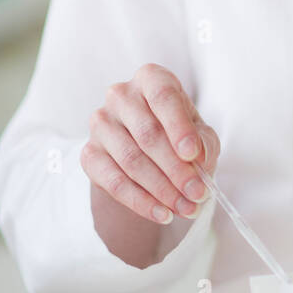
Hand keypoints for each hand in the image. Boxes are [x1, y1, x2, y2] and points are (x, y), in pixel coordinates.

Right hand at [82, 63, 219, 224]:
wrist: (148, 152)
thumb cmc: (178, 135)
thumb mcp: (200, 134)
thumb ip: (203, 142)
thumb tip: (197, 157)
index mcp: (151, 79)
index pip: (163, 97)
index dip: (179, 127)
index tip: (194, 155)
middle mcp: (120, 95)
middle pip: (148, 134)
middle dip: (177, 170)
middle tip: (197, 194)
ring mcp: (101, 124)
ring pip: (132, 161)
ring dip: (162, 190)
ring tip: (186, 208)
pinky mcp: (89, 153)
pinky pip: (114, 182)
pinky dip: (141, 201)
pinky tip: (162, 213)